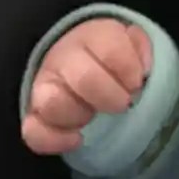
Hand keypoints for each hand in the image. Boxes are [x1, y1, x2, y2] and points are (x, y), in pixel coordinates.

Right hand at [21, 18, 152, 154]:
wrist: (77, 62)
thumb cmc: (112, 57)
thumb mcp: (130, 43)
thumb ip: (139, 47)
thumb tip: (144, 67)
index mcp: (91, 38)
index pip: (111, 49)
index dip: (129, 69)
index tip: (137, 81)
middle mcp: (63, 59)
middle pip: (85, 78)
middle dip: (111, 96)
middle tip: (123, 103)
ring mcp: (44, 88)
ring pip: (53, 103)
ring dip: (80, 115)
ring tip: (94, 116)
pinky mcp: (35, 115)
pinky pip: (34, 131)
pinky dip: (55, 140)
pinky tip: (77, 140)